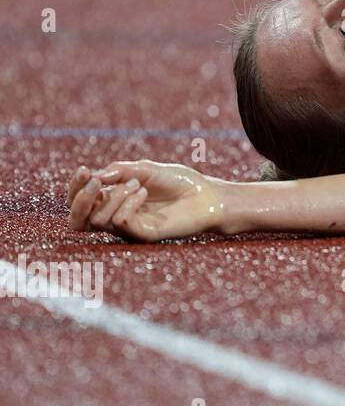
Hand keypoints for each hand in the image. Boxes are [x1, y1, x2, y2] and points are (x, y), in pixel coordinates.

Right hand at [67, 160, 226, 241]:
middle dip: (81, 199)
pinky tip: (144, 192)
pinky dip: (127, 203)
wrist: (208, 196)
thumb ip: (120, 171)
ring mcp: (129, 228)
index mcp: (113, 201)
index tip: (84, 170)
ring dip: (113, 196)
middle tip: (96, 181)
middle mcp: (116, 217)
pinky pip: (121, 222)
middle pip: (78, 219)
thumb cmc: (179, 182)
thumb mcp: (146, 169)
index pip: (79, 202)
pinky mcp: (143, 235)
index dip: (75, 187)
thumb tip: (95, 176)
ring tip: (138, 184)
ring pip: (98, 220)